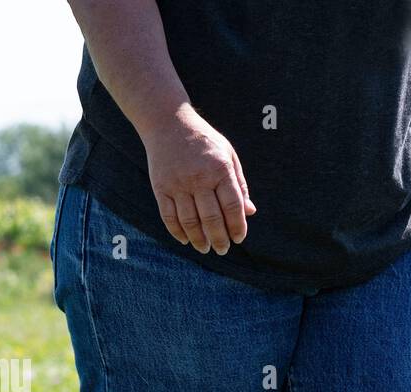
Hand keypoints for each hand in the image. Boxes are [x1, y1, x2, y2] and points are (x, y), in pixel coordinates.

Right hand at [141, 106, 255, 253]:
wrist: (168, 122)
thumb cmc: (204, 141)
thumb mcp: (228, 155)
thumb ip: (239, 184)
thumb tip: (250, 212)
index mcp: (220, 169)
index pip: (233, 207)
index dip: (238, 227)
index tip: (238, 238)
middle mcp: (199, 178)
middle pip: (212, 219)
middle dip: (220, 239)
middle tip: (223, 249)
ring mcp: (178, 183)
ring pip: (190, 222)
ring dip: (199, 240)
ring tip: (205, 248)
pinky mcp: (160, 187)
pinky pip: (169, 216)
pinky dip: (178, 232)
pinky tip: (186, 240)